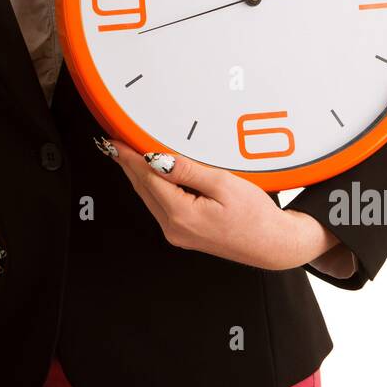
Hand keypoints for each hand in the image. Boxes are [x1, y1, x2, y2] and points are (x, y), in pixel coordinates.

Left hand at [98, 138, 340, 269]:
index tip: (115, 142)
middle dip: (127, 164)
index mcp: (181, 215)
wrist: (273, 244)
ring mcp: (177, 233)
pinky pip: (160, 205)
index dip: (129, 156)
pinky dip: (152, 187)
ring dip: (137, 175)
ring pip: (149, 197)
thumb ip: (188, 170)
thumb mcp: (223, 184)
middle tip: (113, 143)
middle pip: (143, 188)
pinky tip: (150, 175)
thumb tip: (158, 159)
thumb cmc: (256, 217)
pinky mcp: (183, 234)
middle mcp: (174, 228)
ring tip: (126, 154)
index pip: (147, 178)